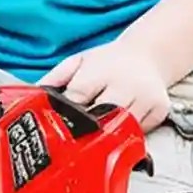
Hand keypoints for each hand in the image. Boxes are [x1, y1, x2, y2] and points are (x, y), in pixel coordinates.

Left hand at [39, 40, 171, 131]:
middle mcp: (126, 83)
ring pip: (122, 128)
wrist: (148, 55)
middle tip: (74, 138)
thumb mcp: (77, 61)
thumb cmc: (107, 61)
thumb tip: (33, 96)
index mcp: (101, 69)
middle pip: (103, 116)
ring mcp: (146, 98)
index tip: (57, 122)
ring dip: (106, 136)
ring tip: (94, 138)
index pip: (79, 95)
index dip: (67, 111)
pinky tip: (119, 129)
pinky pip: (140, 132)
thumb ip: (55, 78)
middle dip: (87, 129)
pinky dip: (127, 135)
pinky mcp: (160, 110)